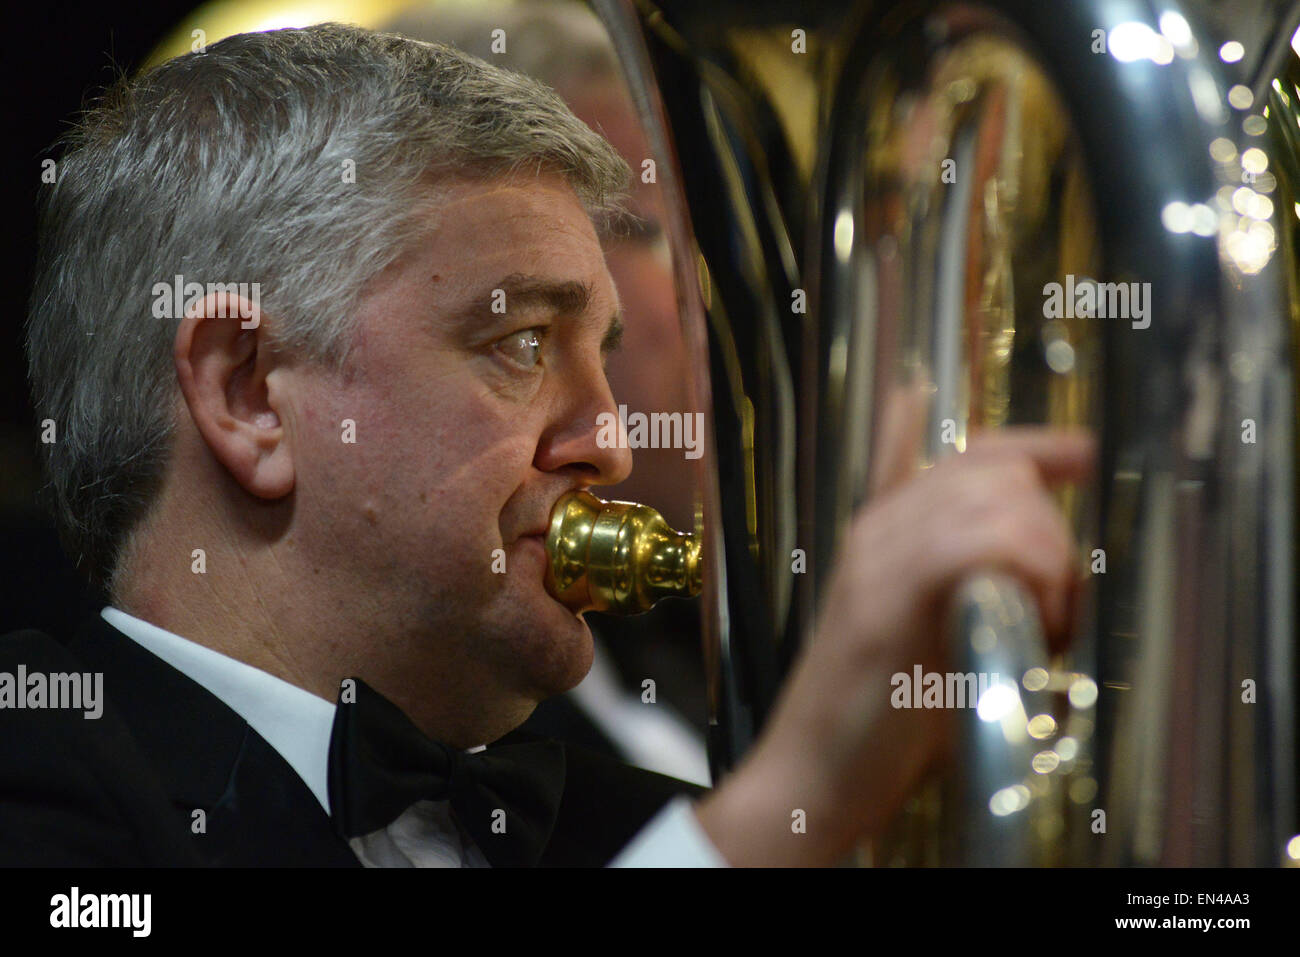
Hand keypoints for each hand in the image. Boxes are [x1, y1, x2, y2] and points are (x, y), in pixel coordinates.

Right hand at [694, 392, 1093, 865]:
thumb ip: (980, 592)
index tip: (1087, 456)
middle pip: (995, 471)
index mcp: (888, 532)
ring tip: (1043, 627)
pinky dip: (1026, 573)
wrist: (810, 779)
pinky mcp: (882, 600)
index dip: (1037, 447)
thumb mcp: (941, 638)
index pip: (971, 455)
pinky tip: (1031, 627)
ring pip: (994, 498)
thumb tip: (1059, 575)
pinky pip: (975, 540)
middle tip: (1056, 609)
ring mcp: (876, 559)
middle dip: (1052, 527)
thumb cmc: (883, 724)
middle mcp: (878, 530)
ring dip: (1045, 556)